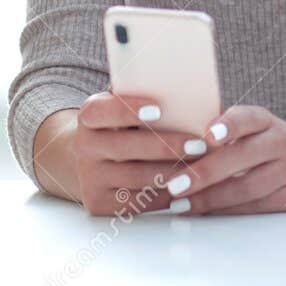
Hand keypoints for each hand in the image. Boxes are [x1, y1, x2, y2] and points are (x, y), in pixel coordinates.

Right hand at [58, 92, 207, 215]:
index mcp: (89, 117)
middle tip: (199, 145)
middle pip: (127, 148)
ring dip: (173, 173)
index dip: (129, 110)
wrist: (87, 161)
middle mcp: (83, 147)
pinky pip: (139, 202)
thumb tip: (179, 81)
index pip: (103, 111)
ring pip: (137, 178)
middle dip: (167, 147)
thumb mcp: (121, 105)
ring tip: (202, 166)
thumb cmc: (120, 126)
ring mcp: (90, 178)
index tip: (159, 109)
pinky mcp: (100, 204)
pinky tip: (189, 186)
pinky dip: (167, 195)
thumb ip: (140, 93)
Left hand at [161, 105, 285, 214]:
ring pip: (249, 188)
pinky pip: (258, 208)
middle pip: (243, 157)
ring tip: (182, 204)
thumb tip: (172, 140)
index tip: (208, 135)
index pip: (248, 118)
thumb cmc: (262, 142)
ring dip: (211, 199)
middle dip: (206, 173)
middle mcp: (284, 142)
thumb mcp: (249, 128)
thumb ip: (220, 130)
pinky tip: (206, 212)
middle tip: (175, 185)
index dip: (229, 125)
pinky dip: (228, 211)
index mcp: (267, 120)